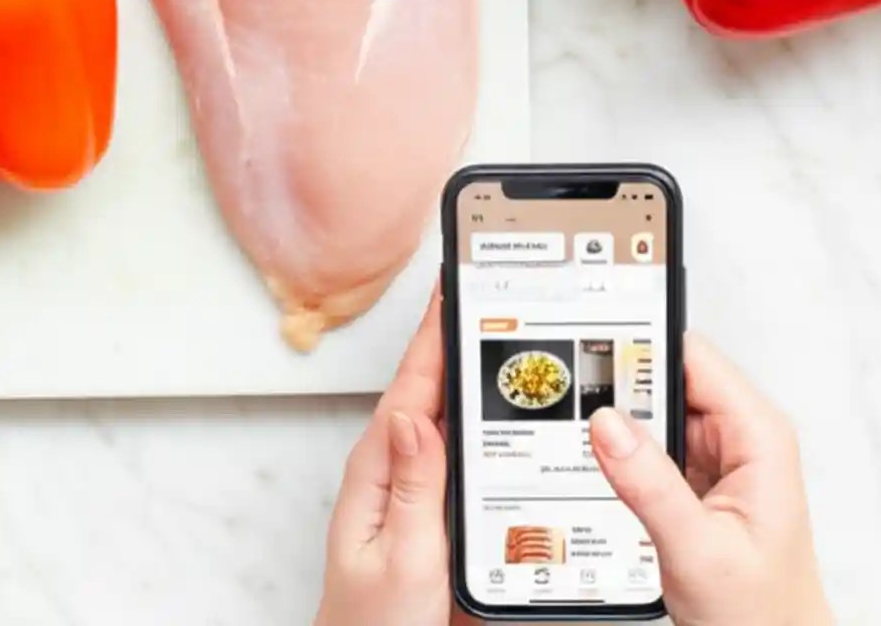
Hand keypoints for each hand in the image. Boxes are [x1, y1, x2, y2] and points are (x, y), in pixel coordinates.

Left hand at [315, 290, 479, 625]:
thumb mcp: (402, 556)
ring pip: (447, 412)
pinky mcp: (432, 503)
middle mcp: (394, 468)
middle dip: (457, 335)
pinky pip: (460, 445)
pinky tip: (503, 403)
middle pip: (430, 387)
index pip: (411, 385)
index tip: (453, 288)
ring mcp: (414, 484)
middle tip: (487, 288)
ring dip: (470, 369)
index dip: (434, 334)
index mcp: (378, 470)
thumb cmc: (377, 624)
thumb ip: (413, 487)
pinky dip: (480, 414)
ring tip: (501, 326)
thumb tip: (416, 415)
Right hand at [589, 333, 832, 625]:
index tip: (591, 351)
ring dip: (622, 428)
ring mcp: (721, 458)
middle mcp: (744, 437)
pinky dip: (627, 457)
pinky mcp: (699, 481)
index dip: (644, 347)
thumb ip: (650, 485)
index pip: (695, 359)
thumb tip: (608, 424)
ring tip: (584, 442)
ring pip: (657, 415)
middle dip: (624, 392)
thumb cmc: (761, 613)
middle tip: (573, 405)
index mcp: (759, 436)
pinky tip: (604, 472)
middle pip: (671, 381)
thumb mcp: (697, 549)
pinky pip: (655, 449)